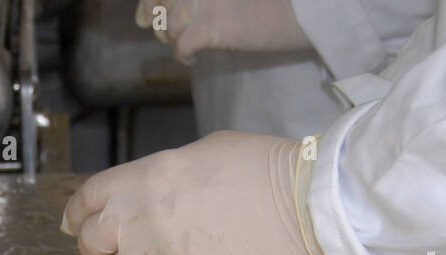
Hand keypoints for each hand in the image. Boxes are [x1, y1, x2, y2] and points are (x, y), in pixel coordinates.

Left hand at [62, 131, 327, 254]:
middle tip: (113, 252)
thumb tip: (154, 188)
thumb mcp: (205, 152)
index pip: (88, 199)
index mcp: (143, 177)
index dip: (80, 215)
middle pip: (94, 243)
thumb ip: (167, 174)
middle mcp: (139, 218)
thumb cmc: (266, 170)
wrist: (305, 205)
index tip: (79, 224)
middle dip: (101, 249)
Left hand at [135, 0, 310, 63]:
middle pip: (159, 4)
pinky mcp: (210, 26)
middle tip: (164, 32)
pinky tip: (194, 58)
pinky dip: (183, 55)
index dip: (149, 3)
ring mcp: (202, 1)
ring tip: (193, 42)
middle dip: (157, 20)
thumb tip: (153, 12)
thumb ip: (198, 0)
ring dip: (175, 38)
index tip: (144, 16)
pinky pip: (181, 45)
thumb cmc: (272, 0)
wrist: (302, 10)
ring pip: (168, 25)